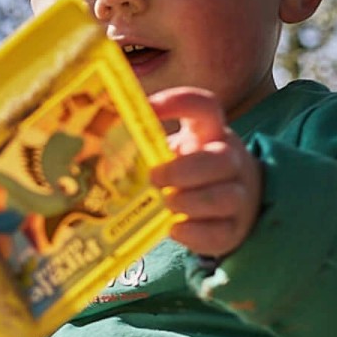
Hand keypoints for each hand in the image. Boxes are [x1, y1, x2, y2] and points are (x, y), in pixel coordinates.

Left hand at [147, 87, 263, 259]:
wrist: (231, 207)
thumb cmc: (191, 174)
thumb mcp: (174, 152)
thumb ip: (148, 146)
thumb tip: (96, 142)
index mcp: (210, 134)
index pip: (206, 107)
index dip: (178, 103)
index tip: (147, 109)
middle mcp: (231, 161)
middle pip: (220, 159)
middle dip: (183, 170)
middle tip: (154, 178)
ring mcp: (239, 195)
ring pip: (224, 197)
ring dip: (189, 201)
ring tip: (166, 203)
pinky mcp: (235, 228)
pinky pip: (220, 232)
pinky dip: (194, 233)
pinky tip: (174, 229)